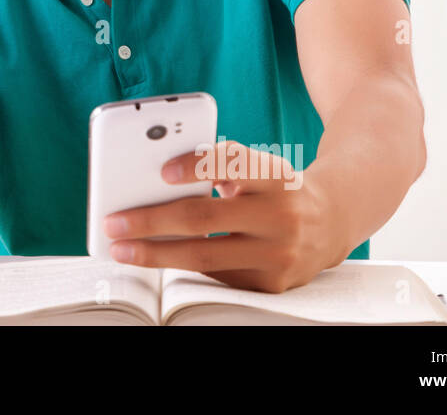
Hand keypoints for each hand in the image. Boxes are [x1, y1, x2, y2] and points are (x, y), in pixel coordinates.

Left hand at [102, 140, 351, 292]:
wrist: (332, 220)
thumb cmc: (275, 187)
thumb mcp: (258, 167)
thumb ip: (220, 169)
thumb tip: (156, 184)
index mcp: (275, 176)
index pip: (233, 163)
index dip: (196, 166)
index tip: (161, 170)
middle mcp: (281, 214)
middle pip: (204, 217)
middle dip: (151, 220)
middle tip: (114, 221)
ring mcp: (278, 253)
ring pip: (205, 255)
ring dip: (155, 253)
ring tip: (122, 248)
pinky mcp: (272, 283)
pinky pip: (217, 275)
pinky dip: (181, 265)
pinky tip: (156, 258)